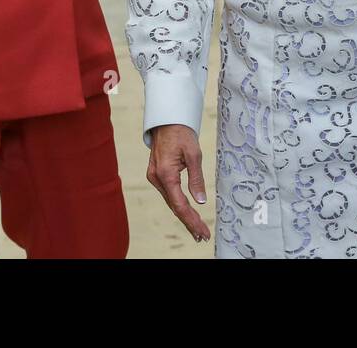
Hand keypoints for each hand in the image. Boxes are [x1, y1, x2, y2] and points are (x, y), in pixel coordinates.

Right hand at [147, 123, 211, 241]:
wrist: (167, 121)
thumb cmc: (182, 134)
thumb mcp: (194, 154)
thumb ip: (196, 178)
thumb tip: (201, 201)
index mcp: (166, 174)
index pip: (180, 204)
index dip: (191, 220)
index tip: (202, 231)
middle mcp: (157, 178)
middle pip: (174, 206)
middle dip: (189, 221)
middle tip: (202, 236)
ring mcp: (154, 177)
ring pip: (171, 201)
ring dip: (184, 215)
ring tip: (198, 229)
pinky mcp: (156, 175)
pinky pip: (168, 194)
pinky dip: (178, 204)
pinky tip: (187, 213)